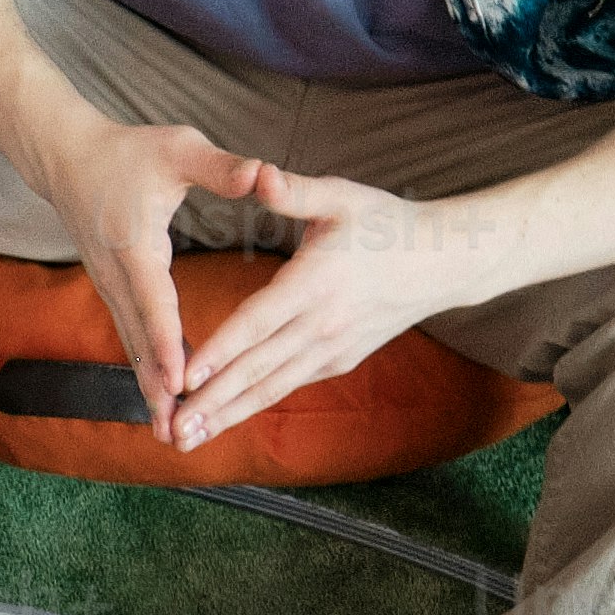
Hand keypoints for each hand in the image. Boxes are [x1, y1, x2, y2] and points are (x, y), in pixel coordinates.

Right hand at [44, 114, 278, 412]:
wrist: (67, 159)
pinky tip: (165, 398)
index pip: (154, 301)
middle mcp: (118, 276)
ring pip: (132, 347)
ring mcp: (111, 287)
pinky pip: (132, 338)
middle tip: (175, 430)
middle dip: (157, 388)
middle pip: (139, 341)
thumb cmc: (128, 152)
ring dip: (149, 390)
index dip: (167, 342)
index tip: (181, 379)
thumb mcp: (179, 149)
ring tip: (169, 432)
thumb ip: (222, 167)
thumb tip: (263, 174)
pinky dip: (146, 370)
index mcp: (136, 246)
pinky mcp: (114, 291)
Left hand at [160, 163, 473, 448]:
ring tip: (187, 440)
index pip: (259, 321)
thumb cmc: (386, 224)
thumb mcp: (343, 196)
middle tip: (171, 429)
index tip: (185, 376)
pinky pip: (288, 385)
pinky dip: (253, 405)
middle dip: (212, 402)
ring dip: (227, 415)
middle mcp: (323, 324)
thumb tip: (258, 173)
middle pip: (258, 368)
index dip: (221, 351)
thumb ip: (296, 190)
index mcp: (316, 282)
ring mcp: (332, 348)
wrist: (443, 263)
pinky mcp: (338, 361)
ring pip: (271, 387)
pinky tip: (222, 422)